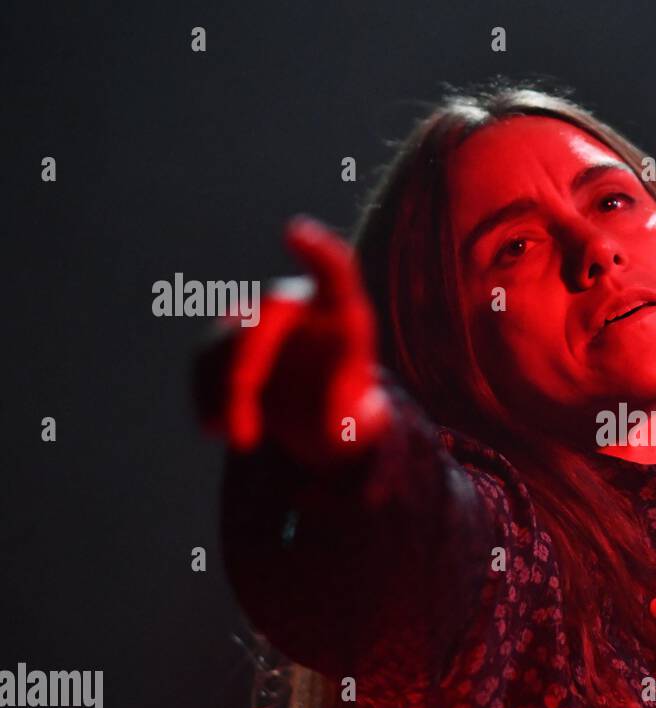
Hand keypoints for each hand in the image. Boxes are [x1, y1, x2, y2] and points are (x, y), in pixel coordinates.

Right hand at [193, 215, 389, 468]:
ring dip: (224, 396)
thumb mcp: (363, 420)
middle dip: (244, 378)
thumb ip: (350, 414)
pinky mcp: (227, 340)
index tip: (294, 233)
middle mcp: (296, 304)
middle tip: (246, 436)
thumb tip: (329, 419)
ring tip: (243, 441)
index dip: (317, 252)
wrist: (319, 418)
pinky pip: (205, 363)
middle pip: (261, 321)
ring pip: (225, 344)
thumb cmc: (349, 410)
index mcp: (341, 313)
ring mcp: (257, 318)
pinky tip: (216, 429)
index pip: (335, 272)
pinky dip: (207, 396)